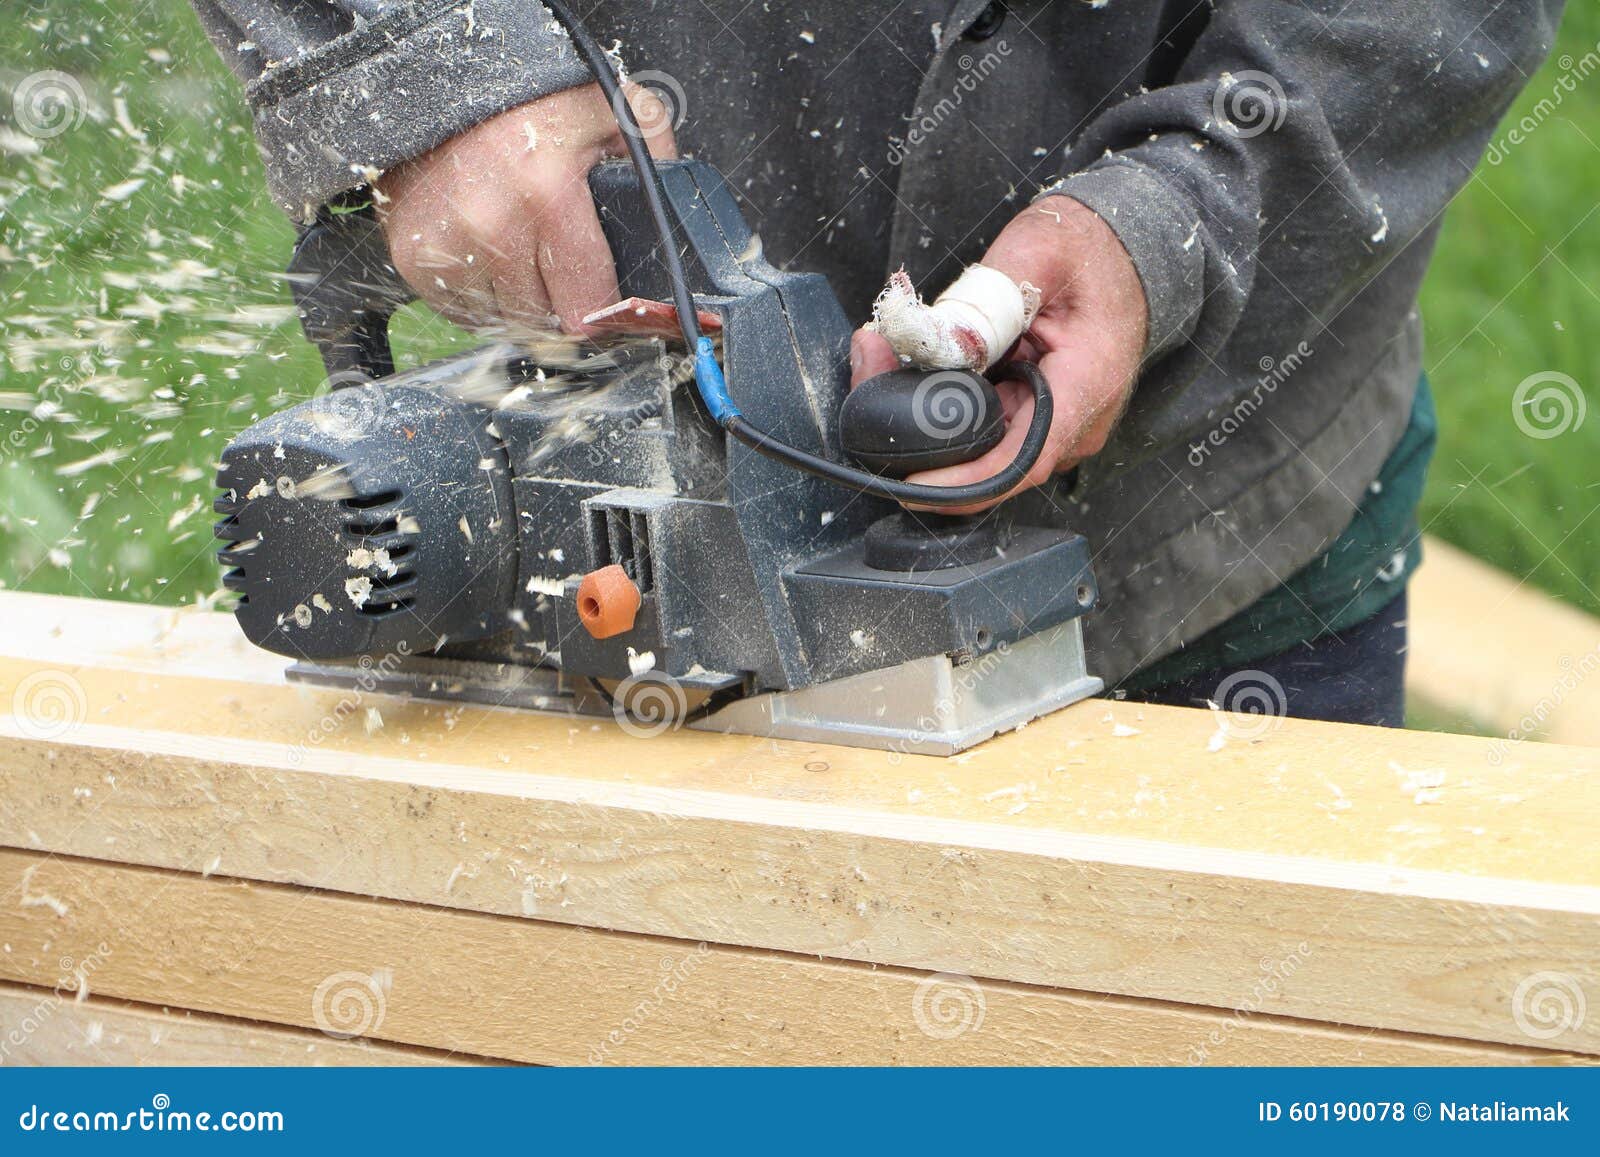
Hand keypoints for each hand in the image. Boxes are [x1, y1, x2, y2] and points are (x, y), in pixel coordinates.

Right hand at [373, 82, 676, 334]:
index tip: (606, 302)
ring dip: (521, 304)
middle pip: (545, 323)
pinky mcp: (412, 254)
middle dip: (563, 304)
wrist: (449, 76)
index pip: (586, 309)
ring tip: (528, 259)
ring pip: (503, 322)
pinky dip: (482, 297)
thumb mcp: (615, 114)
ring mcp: (445, 245)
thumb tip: (677, 228)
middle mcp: (492, 227)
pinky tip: (494, 259)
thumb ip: (657, 167)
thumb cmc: (535, 98)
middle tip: (567, 271)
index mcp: (548, 197)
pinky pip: (462, 311)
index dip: (603, 313)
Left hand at [850, 195, 1146, 512]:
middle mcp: (1074, 421)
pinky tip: (904, 364)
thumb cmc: (1088, 249)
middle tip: (869, 377)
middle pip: (990, 462)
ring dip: (924, 416)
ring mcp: (1053, 423)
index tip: (911, 482)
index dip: (963, 483)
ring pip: (979, 446)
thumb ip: (984, 301)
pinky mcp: (1031, 413)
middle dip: (923, 440)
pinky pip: (981, 426)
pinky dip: (939, 402)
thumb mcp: (1035, 254)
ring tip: (879, 357)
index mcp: (1087, 385)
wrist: (1122, 249)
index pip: (1021, 461)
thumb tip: (933, 345)